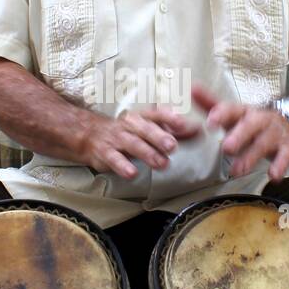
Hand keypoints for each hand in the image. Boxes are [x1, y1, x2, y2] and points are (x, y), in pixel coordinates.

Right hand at [79, 106, 200, 178]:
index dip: (170, 118)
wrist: (90, 134)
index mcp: (141, 116)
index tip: (183, 124)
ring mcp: (116, 139)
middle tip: (173, 147)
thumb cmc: (127, 131)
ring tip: (162, 164)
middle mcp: (129, 125)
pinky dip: (123, 166)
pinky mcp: (105, 153)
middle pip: (145, 129)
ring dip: (147, 154)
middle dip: (159, 137)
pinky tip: (132, 173)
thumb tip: (198, 129)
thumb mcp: (147, 126)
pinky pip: (114, 159)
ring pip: (133, 144)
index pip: (157, 114)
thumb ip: (172, 129)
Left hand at [191, 80, 288, 179]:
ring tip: (237, 171)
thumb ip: (211, 104)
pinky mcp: (288, 147)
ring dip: (251, 157)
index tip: (210, 122)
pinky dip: (280, 166)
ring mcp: (274, 133)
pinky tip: (273, 176)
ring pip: (264, 143)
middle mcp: (260, 120)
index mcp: (244, 111)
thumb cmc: (251, 121)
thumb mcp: (232, 113)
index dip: (222, 114)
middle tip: (226, 148)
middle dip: (239, 136)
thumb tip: (192, 88)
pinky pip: (285, 156)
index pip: (232, 109)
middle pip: (250, 125)